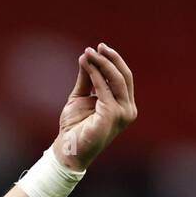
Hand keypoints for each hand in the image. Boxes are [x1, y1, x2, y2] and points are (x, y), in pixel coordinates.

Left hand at [52, 42, 137, 171]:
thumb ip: (87, 79)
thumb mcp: (81, 97)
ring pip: (116, 80)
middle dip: (110, 59)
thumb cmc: (74, 127)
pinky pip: (104, 89)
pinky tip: (86, 65)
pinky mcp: (112, 116)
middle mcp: (128, 110)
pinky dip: (95, 74)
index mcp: (124, 105)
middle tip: (97, 47)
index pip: (123, 78)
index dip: (113, 61)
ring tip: (88, 53)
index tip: (99, 48)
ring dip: (102, 63)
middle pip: (123, 76)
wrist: (67, 149)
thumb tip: (88, 56)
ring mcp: (122, 114)